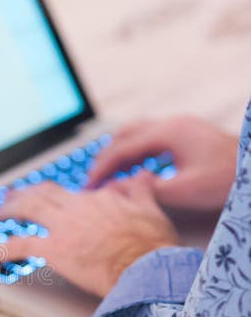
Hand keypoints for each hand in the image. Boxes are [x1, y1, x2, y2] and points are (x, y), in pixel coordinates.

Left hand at [0, 176, 177, 296]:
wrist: (147, 266)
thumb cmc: (153, 246)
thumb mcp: (152, 209)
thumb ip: (139, 191)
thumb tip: (138, 177)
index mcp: (100, 198)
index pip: (73, 192)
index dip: (58, 194)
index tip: (50, 198)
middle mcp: (77, 207)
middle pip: (43, 193)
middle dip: (25, 193)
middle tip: (12, 196)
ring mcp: (64, 227)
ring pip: (28, 209)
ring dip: (9, 209)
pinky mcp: (55, 250)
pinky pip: (20, 245)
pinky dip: (0, 248)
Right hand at [87, 115, 237, 210]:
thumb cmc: (227, 179)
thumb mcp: (186, 191)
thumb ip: (148, 190)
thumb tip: (118, 190)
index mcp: (169, 133)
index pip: (122, 148)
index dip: (101, 168)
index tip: (88, 185)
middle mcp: (173, 124)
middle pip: (125, 135)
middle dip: (106, 157)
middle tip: (94, 179)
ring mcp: (181, 127)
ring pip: (138, 135)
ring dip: (121, 154)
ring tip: (111, 177)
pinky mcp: (188, 135)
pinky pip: (153, 140)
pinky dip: (138, 154)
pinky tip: (138, 172)